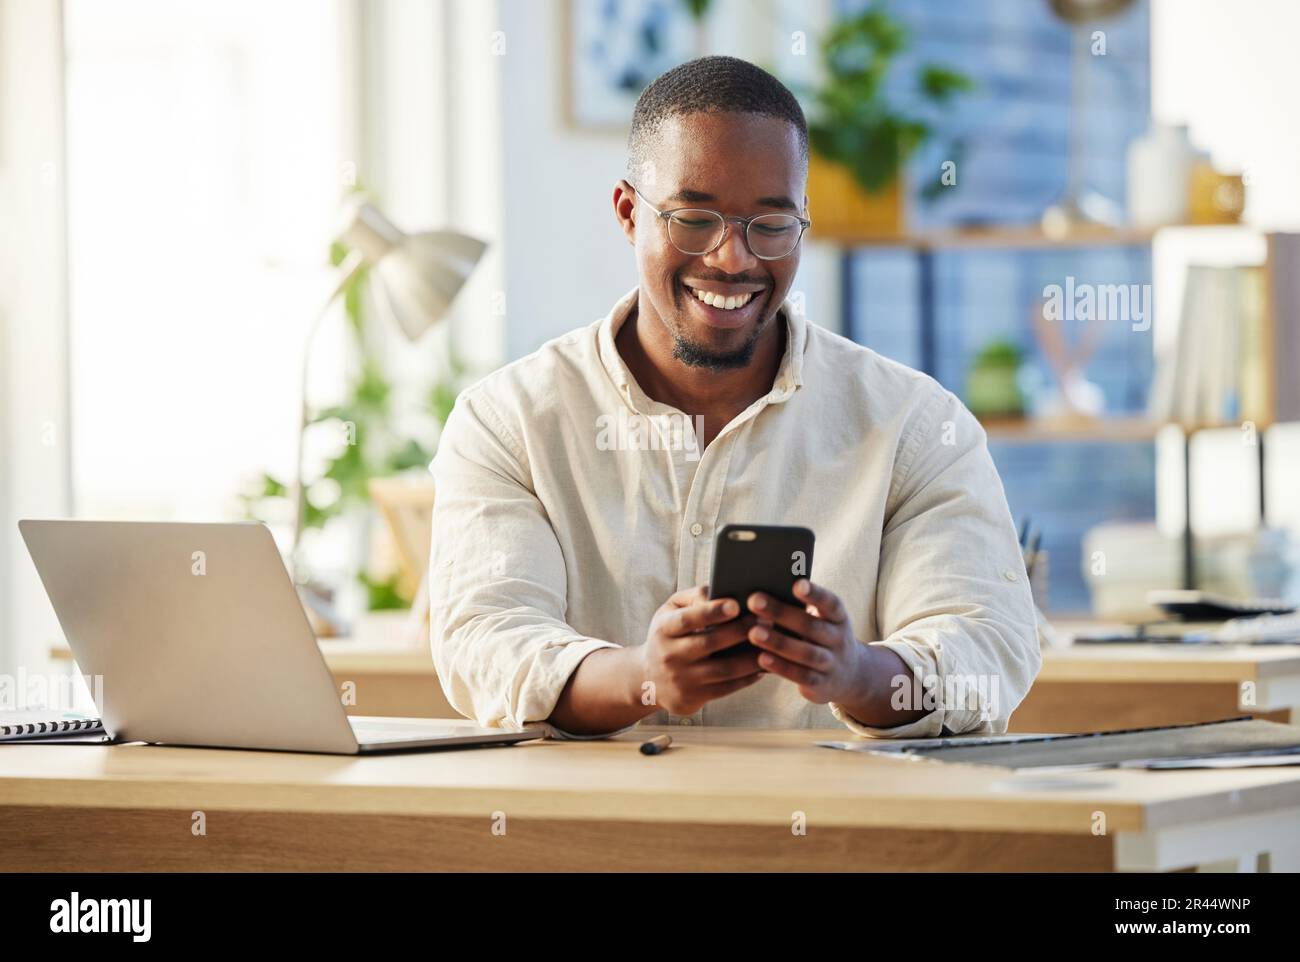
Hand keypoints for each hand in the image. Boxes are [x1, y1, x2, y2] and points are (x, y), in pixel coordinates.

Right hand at [637, 585, 764, 715]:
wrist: (649, 678)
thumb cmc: (669, 635)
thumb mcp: (671, 611)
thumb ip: (694, 597)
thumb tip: (719, 590)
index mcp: (664, 629)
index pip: (687, 619)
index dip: (711, 612)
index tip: (736, 604)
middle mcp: (670, 655)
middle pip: (709, 644)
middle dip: (741, 632)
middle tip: (767, 621)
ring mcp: (682, 679)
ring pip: (723, 669)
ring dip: (751, 658)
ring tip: (773, 644)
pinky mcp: (693, 698)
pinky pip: (727, 688)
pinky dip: (748, 677)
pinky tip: (764, 665)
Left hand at [744, 579, 864, 705]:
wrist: (850, 675)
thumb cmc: (821, 637)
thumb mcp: (822, 621)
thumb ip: (800, 609)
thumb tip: (763, 594)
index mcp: (838, 618)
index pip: (830, 604)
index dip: (815, 594)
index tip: (796, 584)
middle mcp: (839, 640)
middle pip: (811, 626)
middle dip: (781, 613)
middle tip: (754, 601)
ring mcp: (832, 664)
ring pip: (806, 653)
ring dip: (779, 643)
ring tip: (753, 633)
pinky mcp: (821, 685)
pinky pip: (801, 676)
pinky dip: (782, 667)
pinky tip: (762, 658)